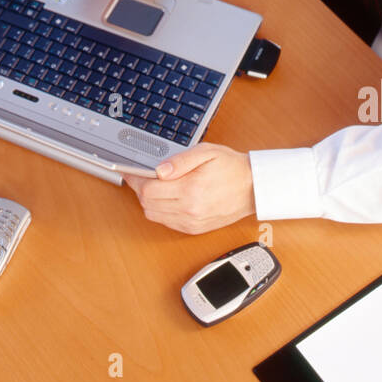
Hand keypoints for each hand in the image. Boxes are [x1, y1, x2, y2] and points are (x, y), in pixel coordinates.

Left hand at [124, 143, 255, 233]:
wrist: (253, 187)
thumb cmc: (231, 167)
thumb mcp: (206, 152)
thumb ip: (179, 161)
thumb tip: (159, 170)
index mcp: (191, 189)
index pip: (148, 190)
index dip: (134, 179)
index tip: (128, 171)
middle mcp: (189, 210)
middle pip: (147, 204)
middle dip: (139, 189)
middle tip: (141, 175)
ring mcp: (191, 222)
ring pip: (154, 215)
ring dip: (148, 201)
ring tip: (154, 186)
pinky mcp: (194, 229)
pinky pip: (166, 223)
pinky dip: (160, 211)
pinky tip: (166, 198)